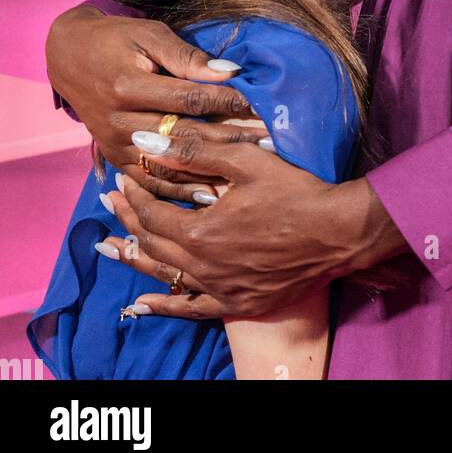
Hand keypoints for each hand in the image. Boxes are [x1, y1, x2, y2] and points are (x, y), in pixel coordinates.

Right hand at [47, 4, 268, 201]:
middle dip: (229, 140)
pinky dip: (179, 190)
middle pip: (183, 135)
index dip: (227, 102)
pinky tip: (209, 195)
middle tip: (267, 144)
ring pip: (168, 165)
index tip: (260, 106)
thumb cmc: (116, 40)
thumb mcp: (149, 36)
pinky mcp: (113, 156)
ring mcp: (114, 144)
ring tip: (248, 174)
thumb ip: (186, 57)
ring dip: (209, 171)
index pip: (189, 99)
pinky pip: (149, 180)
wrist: (69, 57)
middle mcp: (118, 121)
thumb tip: (229, 72)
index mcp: (127, 87)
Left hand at [101, 126, 409, 317]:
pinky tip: (145, 305)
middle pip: (152, 243)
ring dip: (136, 258)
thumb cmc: (294, 190)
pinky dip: (165, 306)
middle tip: (112, 202)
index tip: (122, 177)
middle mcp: (203, 266)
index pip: (152, 212)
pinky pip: (192, 309)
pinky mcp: (238, 303)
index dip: (134, 194)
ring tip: (112, 246)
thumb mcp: (245, 161)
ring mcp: (220, 289)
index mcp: (201, 231)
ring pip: (165, 276)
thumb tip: (145, 143)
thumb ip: (192, 151)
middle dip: (128, 220)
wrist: (338, 232)